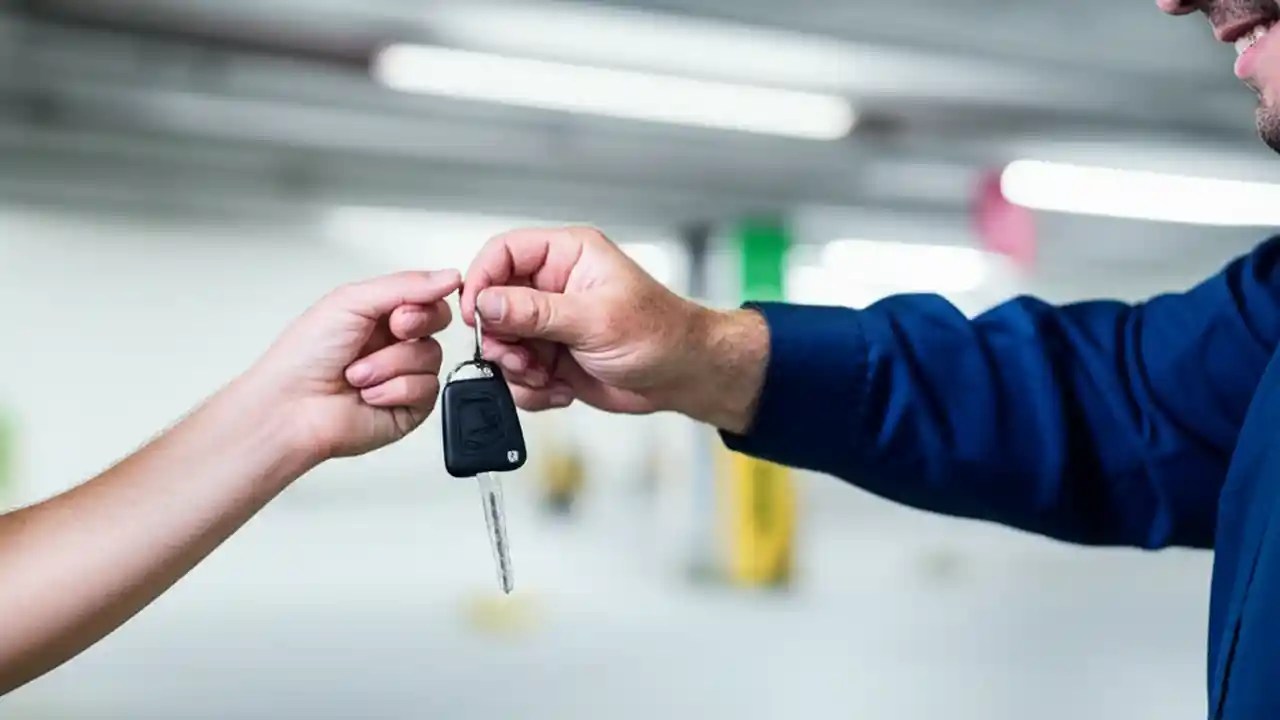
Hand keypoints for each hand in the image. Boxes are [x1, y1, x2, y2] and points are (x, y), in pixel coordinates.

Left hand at [244, 270, 461, 461]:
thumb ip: (405, 286)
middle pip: (438, 323)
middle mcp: (394, 342)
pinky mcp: (410, 407)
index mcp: (379, 313)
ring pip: (432, 357)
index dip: (423, 304)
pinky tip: (368, 395)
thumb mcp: (351, 302)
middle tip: (389, 334)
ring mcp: (404, 374)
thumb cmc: (304, 357)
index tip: (398, 314)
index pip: (428, 297)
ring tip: (357, 375)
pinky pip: (427, 390)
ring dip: (390, 365)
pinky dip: (394, 390)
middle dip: (413, 329)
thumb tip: (451, 277)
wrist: (291, 408)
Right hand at [460, 227, 767, 431]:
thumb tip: (488, 302)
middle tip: (520, 358)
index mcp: (567, 256)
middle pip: (494, 304)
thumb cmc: (660, 334)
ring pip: (502, 343)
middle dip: (501, 338)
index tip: (477, 315)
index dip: (482, 281)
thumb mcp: (595, 319)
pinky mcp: (551, 356)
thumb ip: (536, 311)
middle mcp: (554, 286)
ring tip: (546, 376)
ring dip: (517, 368)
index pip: (504, 253)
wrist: (683, 377)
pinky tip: (560, 389)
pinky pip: (518, 374)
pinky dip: (532, 388)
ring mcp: (550, 324)